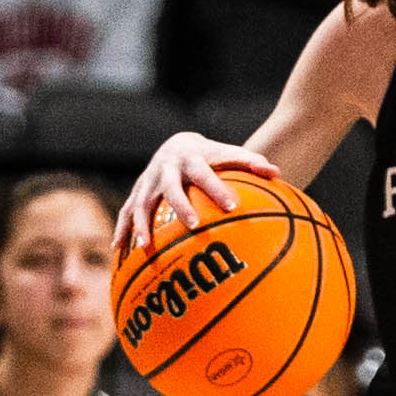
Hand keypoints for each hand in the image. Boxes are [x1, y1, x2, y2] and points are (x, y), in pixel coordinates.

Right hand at [118, 133, 277, 244]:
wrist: (178, 144)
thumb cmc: (212, 156)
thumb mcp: (231, 155)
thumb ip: (252, 162)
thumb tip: (277, 172)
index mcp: (191, 159)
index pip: (205, 174)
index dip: (217, 190)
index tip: (232, 207)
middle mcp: (166, 170)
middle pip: (171, 188)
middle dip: (181, 207)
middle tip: (194, 226)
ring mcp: (148, 182)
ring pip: (142, 203)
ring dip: (141, 225)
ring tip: (144, 248)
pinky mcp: (137, 194)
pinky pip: (127, 213)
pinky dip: (122, 230)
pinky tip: (119, 251)